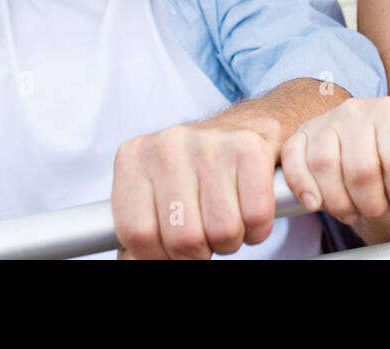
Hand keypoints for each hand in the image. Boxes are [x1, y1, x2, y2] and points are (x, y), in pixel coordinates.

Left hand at [111, 121, 279, 258]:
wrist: (244, 127)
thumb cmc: (194, 173)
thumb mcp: (154, 196)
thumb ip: (138, 231)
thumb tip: (132, 262)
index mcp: (134, 158)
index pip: (138, 234)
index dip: (159, 256)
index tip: (171, 251)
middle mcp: (168, 144)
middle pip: (183, 238)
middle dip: (198, 251)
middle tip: (204, 233)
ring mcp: (210, 142)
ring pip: (224, 231)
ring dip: (230, 240)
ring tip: (227, 218)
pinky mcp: (249, 146)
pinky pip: (256, 215)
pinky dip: (257, 228)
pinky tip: (248, 211)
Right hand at [280, 96, 389, 246]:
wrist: (367, 143)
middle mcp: (357, 110)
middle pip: (361, 169)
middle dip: (371, 204)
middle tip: (376, 209)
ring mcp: (326, 119)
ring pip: (325, 166)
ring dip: (339, 202)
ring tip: (351, 210)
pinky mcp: (302, 132)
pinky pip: (294, 159)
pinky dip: (302, 186)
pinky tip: (315, 203)